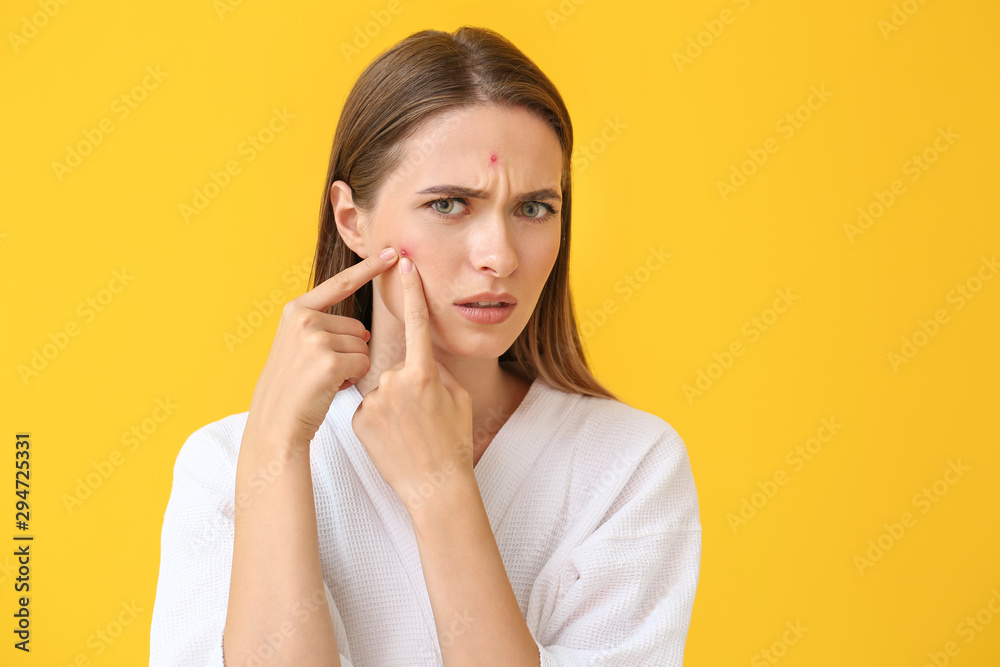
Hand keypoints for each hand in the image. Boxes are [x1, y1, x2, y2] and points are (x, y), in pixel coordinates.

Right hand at [245, 247, 398, 448]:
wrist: (275, 421)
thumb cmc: (293, 385)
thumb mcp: (297, 345)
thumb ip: (323, 326)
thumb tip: (366, 330)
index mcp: (296, 310)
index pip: (341, 283)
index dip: (369, 268)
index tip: (391, 252)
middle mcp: (304, 319)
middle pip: (359, 327)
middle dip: (351, 350)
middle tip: (323, 369)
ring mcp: (315, 339)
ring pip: (363, 345)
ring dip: (353, 365)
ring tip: (324, 379)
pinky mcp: (328, 361)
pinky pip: (364, 362)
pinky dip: (354, 377)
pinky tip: (330, 387)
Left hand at [351, 257, 474, 512]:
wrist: (434, 486)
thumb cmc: (453, 443)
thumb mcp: (457, 399)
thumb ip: (436, 370)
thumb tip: (421, 357)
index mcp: (425, 372)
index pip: (416, 323)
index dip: (411, 292)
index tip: (403, 264)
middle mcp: (395, 380)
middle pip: (395, 366)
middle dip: (405, 384)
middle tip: (422, 417)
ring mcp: (374, 399)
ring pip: (379, 388)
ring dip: (390, 405)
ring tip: (406, 433)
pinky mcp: (357, 418)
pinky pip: (366, 407)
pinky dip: (377, 420)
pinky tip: (391, 440)